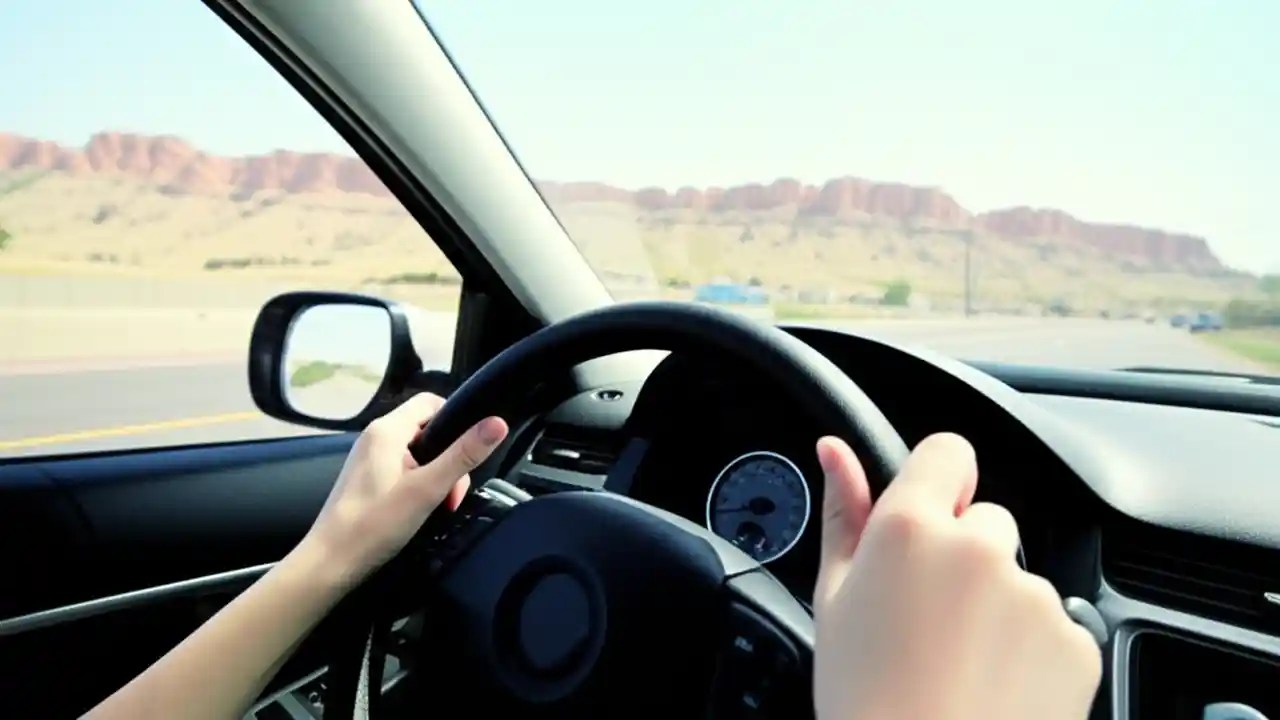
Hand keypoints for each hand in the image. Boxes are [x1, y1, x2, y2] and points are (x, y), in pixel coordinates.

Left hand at [296, 393, 508, 587]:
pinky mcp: (367, 479)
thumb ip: (463, 455)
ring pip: (418, 453)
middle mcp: (375, 437)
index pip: (432, 402)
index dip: (457, 422)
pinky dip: (418, 485)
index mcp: (387, 429)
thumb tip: (497, 423)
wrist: (331, 563)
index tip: (467, 455)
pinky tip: (419, 510)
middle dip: (449, 460)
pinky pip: (403, 469)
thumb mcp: (427, 489)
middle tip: (450, 494)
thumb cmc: (374, 525)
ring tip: (436, 505)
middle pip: (428, 430)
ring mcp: (369, 458)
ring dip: (435, 477)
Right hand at [811, 433, 1100, 719]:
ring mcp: (1033, 594)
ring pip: (1018, 576)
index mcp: (910, 529)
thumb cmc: (866, 698)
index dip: (937, 482)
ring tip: (957, 662)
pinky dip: (1030, 648)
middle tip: (928, 616)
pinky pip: (1053, 624)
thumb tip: (836, 450)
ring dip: (997, 605)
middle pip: (985, 520)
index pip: (948, 451)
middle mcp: (978, 548)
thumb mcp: (834, 600)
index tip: (927, 519)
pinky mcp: (1075, 640)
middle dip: (964, 554)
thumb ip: (843, 512)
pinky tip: (991, 683)